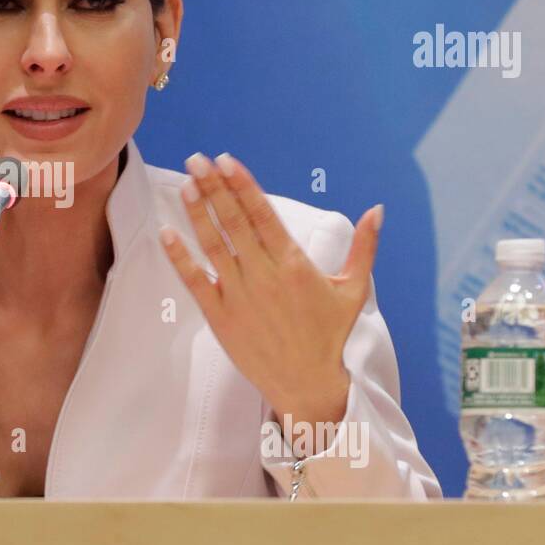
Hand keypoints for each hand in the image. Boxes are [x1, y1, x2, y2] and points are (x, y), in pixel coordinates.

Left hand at [159, 152, 382, 444]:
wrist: (307, 385)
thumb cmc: (330, 336)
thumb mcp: (353, 290)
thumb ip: (364, 247)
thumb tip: (378, 209)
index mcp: (295, 265)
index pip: (263, 214)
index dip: (242, 185)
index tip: (226, 160)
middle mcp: (264, 276)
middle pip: (235, 223)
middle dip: (214, 188)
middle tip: (197, 160)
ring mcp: (239, 297)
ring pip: (214, 246)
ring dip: (198, 213)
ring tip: (186, 184)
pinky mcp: (220, 318)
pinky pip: (196, 282)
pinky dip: (181, 258)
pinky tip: (167, 233)